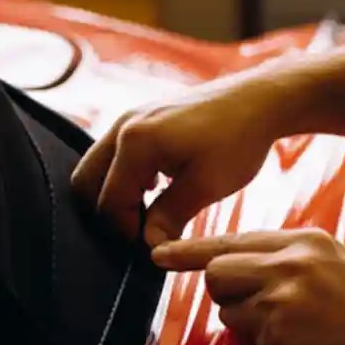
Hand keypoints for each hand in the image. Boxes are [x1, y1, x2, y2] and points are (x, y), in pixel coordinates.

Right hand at [70, 75, 279, 246]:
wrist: (259, 99)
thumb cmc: (238, 139)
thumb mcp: (206, 186)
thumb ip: (170, 217)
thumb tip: (148, 245)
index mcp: (134, 143)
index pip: (108, 201)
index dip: (125, 231)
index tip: (149, 245)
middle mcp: (123, 127)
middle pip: (86, 181)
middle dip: (108, 213)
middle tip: (138, 232)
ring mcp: (130, 118)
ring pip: (97, 166)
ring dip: (115, 193)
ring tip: (149, 212)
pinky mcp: (142, 117)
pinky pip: (114, 153)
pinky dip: (123, 175)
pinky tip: (156, 187)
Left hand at [152, 229, 344, 344]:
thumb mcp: (340, 268)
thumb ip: (295, 261)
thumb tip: (249, 267)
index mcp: (308, 240)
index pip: (236, 239)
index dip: (194, 249)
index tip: (161, 252)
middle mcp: (292, 259)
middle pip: (217, 268)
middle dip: (224, 292)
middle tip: (255, 311)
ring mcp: (282, 293)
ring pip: (227, 305)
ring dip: (247, 324)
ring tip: (293, 333)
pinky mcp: (277, 328)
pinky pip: (246, 336)